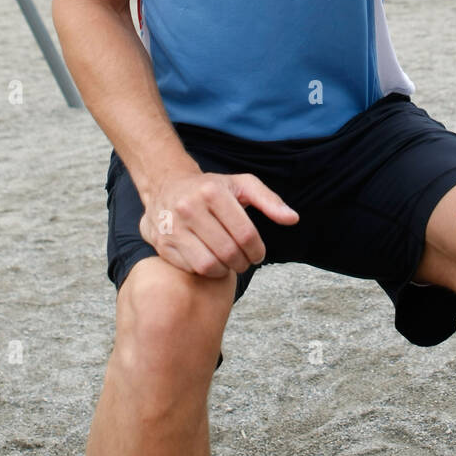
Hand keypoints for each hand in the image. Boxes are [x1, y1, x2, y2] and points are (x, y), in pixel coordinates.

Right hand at [139, 167, 298, 277]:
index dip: (257, 250)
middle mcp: (190, 208)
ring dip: (225, 270)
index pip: (245, 234)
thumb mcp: (241, 185)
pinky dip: (207, 271)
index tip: (258, 254)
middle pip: (228, 252)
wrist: (165, 186)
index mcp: (212, 191)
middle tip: (245, 260)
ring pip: (209, 265)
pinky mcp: (163, 244)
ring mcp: (173, 227)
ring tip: (229, 262)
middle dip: (243, 262)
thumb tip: (293, 219)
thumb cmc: (210, 188)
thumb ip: (269, 200)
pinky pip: (192, 269)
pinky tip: (211, 260)